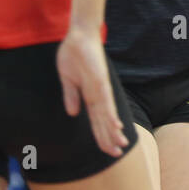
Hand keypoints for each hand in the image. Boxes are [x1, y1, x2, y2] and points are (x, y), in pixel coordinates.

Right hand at [57, 26, 128, 156]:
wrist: (78, 36)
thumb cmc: (74, 55)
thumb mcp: (68, 80)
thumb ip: (71, 96)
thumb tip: (73, 113)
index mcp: (90, 95)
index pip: (96, 120)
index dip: (101, 135)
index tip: (108, 149)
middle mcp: (99, 94)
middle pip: (104, 121)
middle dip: (110, 138)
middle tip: (117, 154)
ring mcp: (100, 88)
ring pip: (107, 115)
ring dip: (113, 131)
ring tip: (120, 145)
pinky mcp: (100, 81)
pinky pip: (105, 100)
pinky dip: (110, 114)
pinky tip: (116, 125)